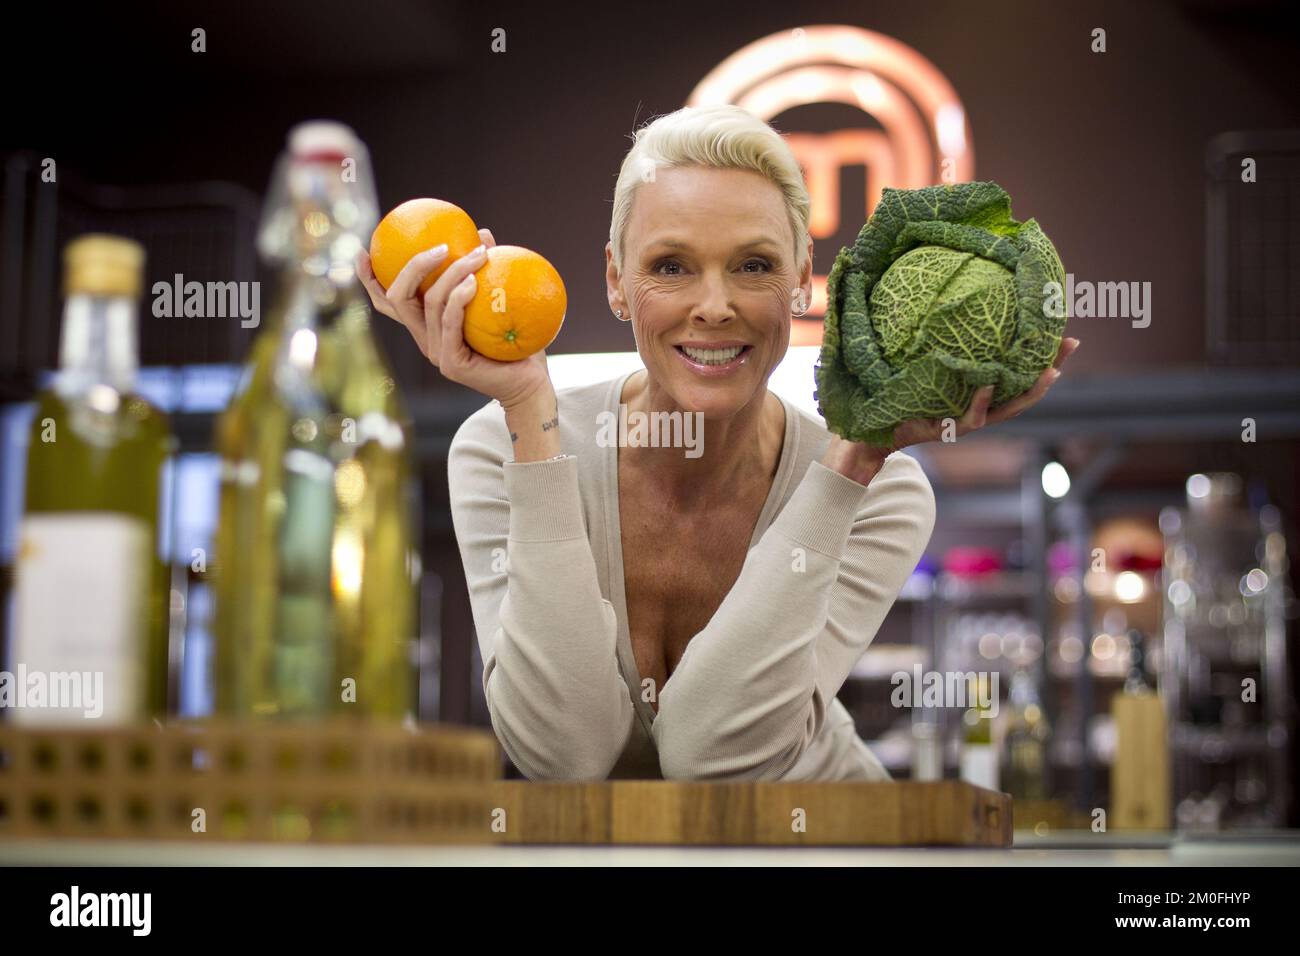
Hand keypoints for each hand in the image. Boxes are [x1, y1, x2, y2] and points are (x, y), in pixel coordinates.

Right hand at [357, 226, 552, 408]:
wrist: (531, 384)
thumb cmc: (517, 343)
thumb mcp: (499, 299)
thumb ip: (485, 270)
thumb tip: (481, 232)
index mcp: (427, 326)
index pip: (390, 301)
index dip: (370, 279)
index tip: (364, 250)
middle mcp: (425, 339)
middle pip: (398, 298)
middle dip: (413, 266)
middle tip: (440, 246)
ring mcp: (436, 352)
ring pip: (429, 302)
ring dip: (452, 272)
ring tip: (477, 255)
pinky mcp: (451, 363)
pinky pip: (449, 322)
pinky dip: (458, 298)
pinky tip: (473, 281)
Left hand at [888, 337, 1080, 451]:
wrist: (885, 425)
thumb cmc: (909, 391)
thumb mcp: (932, 364)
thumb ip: (948, 343)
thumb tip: (950, 300)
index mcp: (986, 392)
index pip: (1023, 373)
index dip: (1047, 357)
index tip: (1068, 334)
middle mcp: (986, 406)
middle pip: (1028, 389)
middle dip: (1052, 368)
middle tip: (1070, 345)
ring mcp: (973, 419)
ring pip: (1012, 407)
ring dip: (1032, 390)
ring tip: (1048, 371)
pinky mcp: (954, 429)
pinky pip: (974, 416)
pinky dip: (982, 401)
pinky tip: (988, 385)